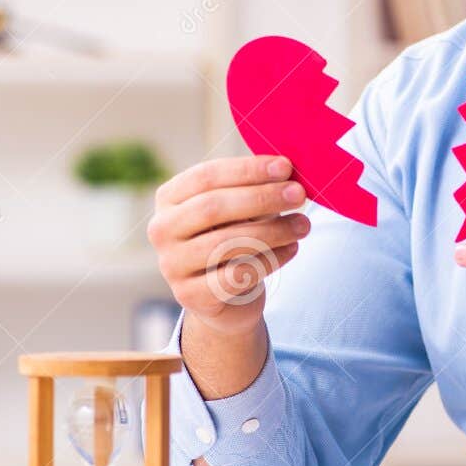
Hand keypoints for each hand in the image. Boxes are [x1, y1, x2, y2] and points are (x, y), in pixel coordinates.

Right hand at [146, 155, 310, 339]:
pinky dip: (270, 259)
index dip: (247, 170)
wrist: (226, 298)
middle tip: (298, 195)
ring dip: (273, 231)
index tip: (285, 167)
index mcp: (169, 198)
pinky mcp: (191, 296)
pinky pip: (236, 274)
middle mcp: (161, 230)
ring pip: (226, 242)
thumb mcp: (240, 210)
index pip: (206, 176)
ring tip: (303, 224)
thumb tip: (286, 170)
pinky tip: (292, 248)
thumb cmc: (235, 239)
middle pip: (212, 207)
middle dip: (261, 197)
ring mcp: (172, 265)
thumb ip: (254, 188)